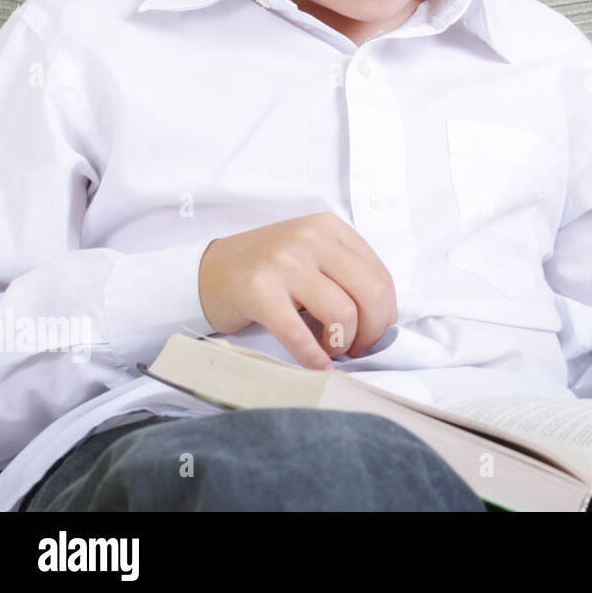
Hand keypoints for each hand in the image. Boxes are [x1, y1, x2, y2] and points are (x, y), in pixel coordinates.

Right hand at [198, 211, 397, 369]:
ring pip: (342, 313)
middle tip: (358, 348)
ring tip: (330, 350)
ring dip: (342, 343)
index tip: (376, 333)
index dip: (385, 312)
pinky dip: (313, 357)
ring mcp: (284, 262)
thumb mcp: (312, 255)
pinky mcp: (259, 290)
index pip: (380, 274)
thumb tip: (383, 320)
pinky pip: (299, 334)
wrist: (205, 272)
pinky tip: (316, 365)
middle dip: (372, 331)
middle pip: (370, 292)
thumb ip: (347, 274)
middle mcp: (310, 238)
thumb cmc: (267, 269)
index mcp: (329, 228)